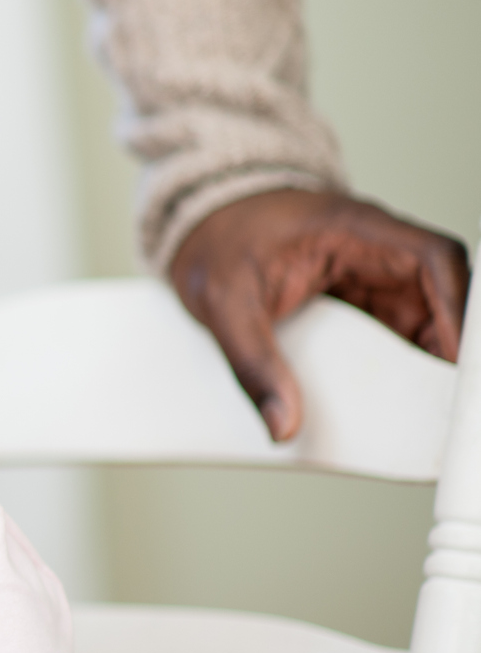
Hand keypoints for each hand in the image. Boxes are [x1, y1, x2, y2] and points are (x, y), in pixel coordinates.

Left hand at [170, 189, 468, 440]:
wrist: (197, 227)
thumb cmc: (214, 243)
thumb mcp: (222, 304)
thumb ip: (252, 364)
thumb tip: (281, 425)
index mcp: (355, 229)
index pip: (435, 258)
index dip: (458, 306)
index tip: (454, 357)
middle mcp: (377, 251)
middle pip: (444, 297)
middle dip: (450, 349)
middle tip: (442, 404)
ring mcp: (374, 278)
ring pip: (427, 322)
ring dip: (429, 364)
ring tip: (427, 415)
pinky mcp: (363, 303)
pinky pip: (399, 335)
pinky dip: (403, 368)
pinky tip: (400, 405)